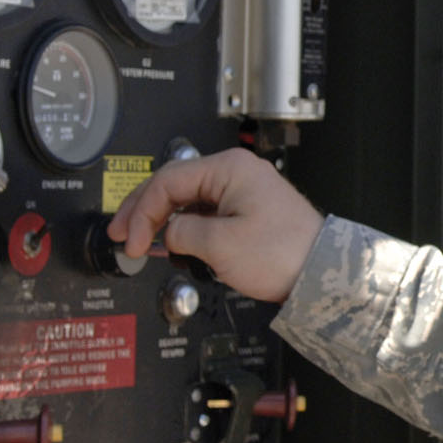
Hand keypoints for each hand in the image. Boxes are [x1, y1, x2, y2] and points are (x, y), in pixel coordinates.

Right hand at [106, 148, 323, 302]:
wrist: (321, 273)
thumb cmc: (284, 253)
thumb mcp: (220, 245)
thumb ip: (183, 233)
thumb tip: (168, 232)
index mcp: (229, 169)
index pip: (167, 181)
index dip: (142, 211)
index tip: (133, 240)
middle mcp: (235, 173)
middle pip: (174, 185)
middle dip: (144, 210)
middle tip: (122, 234)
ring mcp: (241, 191)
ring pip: (187, 199)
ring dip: (163, 219)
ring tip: (142, 241)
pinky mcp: (246, 210)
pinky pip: (204, 213)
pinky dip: (184, 227)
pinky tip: (171, 242)